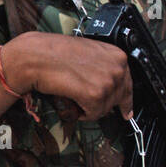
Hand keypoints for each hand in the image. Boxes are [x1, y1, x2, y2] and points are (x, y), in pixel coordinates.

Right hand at [5, 32, 132, 121]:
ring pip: (105, 109)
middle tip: (86, 101)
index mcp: (117, 55)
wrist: (37, 56)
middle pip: (118, 99)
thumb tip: (108, 83)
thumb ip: (103, 66)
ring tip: (74, 95)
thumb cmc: (55, 52)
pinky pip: (94, 114)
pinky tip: (73, 101)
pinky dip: (82, 113)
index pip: (128, 84)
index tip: (125, 112)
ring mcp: (108, 81)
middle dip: (102, 104)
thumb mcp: (88, 52)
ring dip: (90, 107)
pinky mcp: (96, 95)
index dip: (125, 101)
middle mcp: (117, 67)